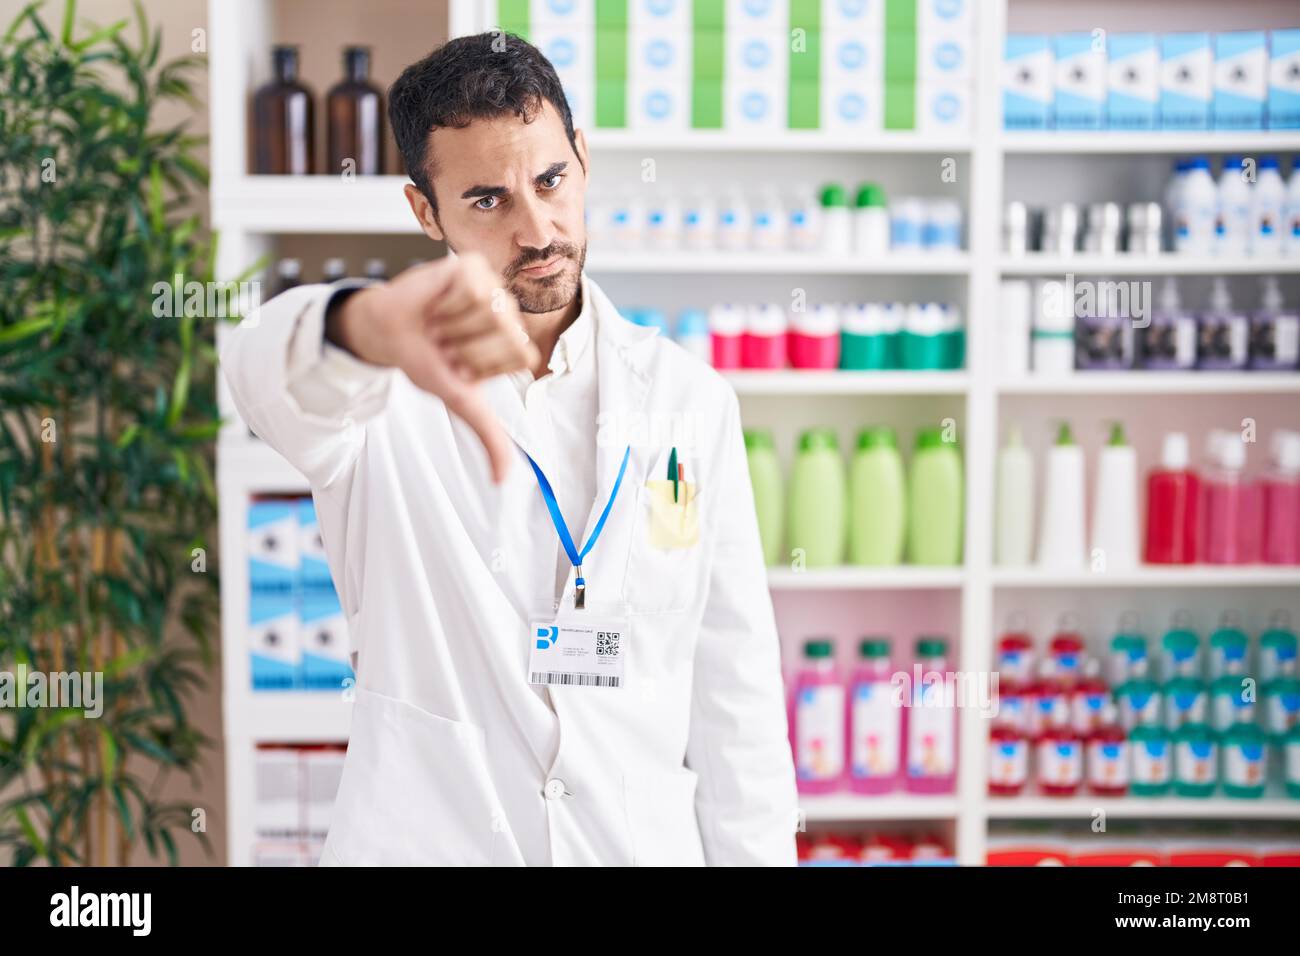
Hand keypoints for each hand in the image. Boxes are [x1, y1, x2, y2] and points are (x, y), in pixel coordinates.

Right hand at [326, 253, 537, 481]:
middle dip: (465, 345)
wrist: (386, 331)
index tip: (459, 364)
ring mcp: (493, 287)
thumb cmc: (424, 360)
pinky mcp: (472, 266)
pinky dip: (443, 301)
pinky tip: (435, 302)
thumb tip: (503, 481)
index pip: (519, 359)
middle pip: (506, 334)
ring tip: (438, 322)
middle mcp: (509, 316)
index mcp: (513, 347)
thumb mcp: (458, 399)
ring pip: (486, 309)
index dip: (481, 366)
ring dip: (451, 322)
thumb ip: (488, 435)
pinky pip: (469, 288)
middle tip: (446, 342)